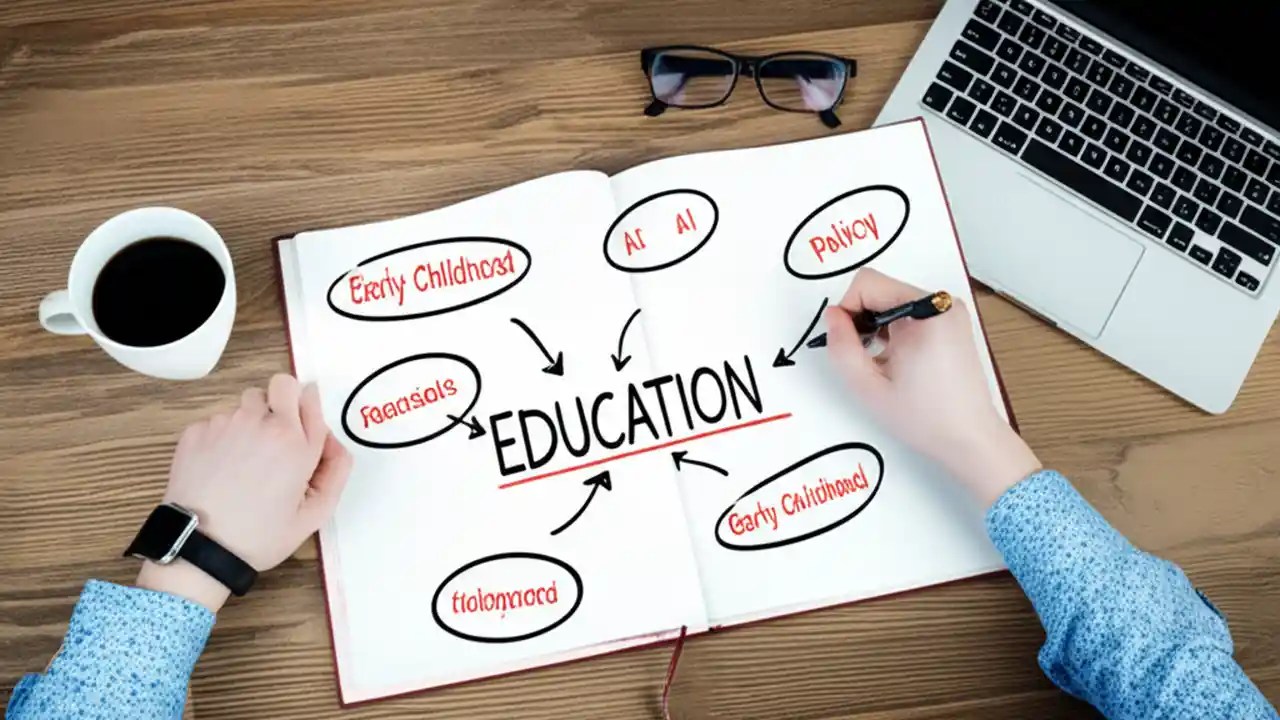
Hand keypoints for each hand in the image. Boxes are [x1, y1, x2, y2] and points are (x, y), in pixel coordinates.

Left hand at [137, 375, 352, 610]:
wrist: (200, 548)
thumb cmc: (258, 535)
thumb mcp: (315, 513)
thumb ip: (337, 469)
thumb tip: (335, 439)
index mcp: (294, 441)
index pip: (305, 391)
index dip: (305, 409)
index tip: (301, 431)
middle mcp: (260, 423)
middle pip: (276, 387)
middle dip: (280, 406)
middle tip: (275, 442)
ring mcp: (225, 424)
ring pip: (244, 405)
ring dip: (250, 422)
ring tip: (245, 461)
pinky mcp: (196, 432)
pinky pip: (216, 421)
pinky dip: (221, 438)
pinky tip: (221, 469)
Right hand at [825, 269, 1039, 507]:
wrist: (970, 438)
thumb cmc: (928, 418)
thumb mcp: (868, 386)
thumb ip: (842, 347)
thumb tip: (832, 317)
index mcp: (927, 312)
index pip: (867, 283)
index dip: (847, 310)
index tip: (847, 341)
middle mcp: (943, 303)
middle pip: (881, 290)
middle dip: (863, 319)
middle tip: (864, 357)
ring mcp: (950, 312)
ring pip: (893, 301)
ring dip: (878, 327)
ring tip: (884, 363)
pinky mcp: (951, 322)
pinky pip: (910, 312)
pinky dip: (895, 331)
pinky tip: (898, 361)